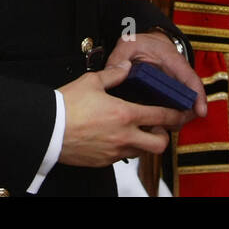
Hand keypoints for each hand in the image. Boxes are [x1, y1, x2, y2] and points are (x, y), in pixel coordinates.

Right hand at [57, 62, 190, 166]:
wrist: (47, 129)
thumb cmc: (67, 105)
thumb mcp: (91, 81)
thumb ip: (114, 74)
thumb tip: (126, 67)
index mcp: (125, 114)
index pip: (161, 117)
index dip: (176, 115)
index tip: (182, 113)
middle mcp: (124, 136)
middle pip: (159, 144)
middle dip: (163, 136)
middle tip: (156, 125)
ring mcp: (114, 152)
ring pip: (141, 152)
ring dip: (143, 142)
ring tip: (134, 130)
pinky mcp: (102, 161)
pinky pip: (122, 157)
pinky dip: (124, 148)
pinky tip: (114, 136)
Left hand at [106, 30, 206, 119]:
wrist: (145, 42)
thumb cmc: (141, 43)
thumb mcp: (129, 44)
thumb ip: (120, 57)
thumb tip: (112, 71)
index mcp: (173, 61)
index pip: (191, 79)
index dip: (198, 96)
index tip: (201, 111)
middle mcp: (177, 77)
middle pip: (189, 100)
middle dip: (184, 115)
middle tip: (172, 126)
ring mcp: (174, 88)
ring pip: (181, 109)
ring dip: (175, 120)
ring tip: (158, 128)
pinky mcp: (166, 96)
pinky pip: (170, 110)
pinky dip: (166, 120)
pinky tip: (152, 127)